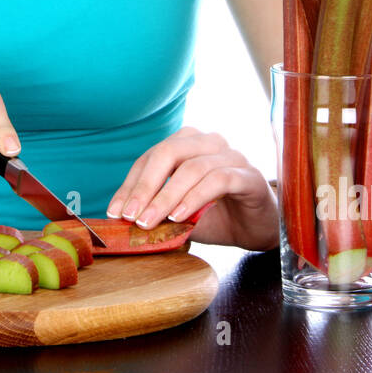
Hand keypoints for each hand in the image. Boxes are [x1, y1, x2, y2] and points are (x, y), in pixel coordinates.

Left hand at [106, 127, 277, 250]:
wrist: (256, 229)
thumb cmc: (216, 216)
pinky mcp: (249, 176)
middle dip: (145, 186)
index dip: (130, 184)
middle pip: (169, 153)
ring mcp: (232, 156)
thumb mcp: (178, 214)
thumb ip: (156, 211)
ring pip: (192, 167)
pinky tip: (180, 216)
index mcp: (188, 144)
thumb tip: (122, 220)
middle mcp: (209, 143)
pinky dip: (195, 197)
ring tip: (150, 221)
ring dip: (167, 196)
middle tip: (131, 216)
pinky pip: (218, 180)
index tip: (115, 211)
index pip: (151, 157)